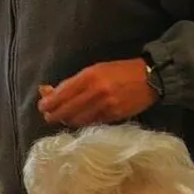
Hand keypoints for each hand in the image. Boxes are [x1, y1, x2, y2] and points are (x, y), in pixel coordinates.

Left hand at [36, 58, 156, 126]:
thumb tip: (46, 90)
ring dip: (66, 120)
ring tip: (63, 118)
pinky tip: (78, 120)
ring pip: (76, 120)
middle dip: (53, 115)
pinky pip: (91, 123)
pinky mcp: (114, 117)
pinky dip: (81, 122)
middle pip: (65, 111)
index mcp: (89, 76)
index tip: (42, 106)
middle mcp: (95, 92)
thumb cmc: (120, 71)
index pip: (60, 95)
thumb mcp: (94, 70)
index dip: (48, 103)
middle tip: (48, 115)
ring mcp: (105, 106)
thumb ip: (71, 82)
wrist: (151, 78)